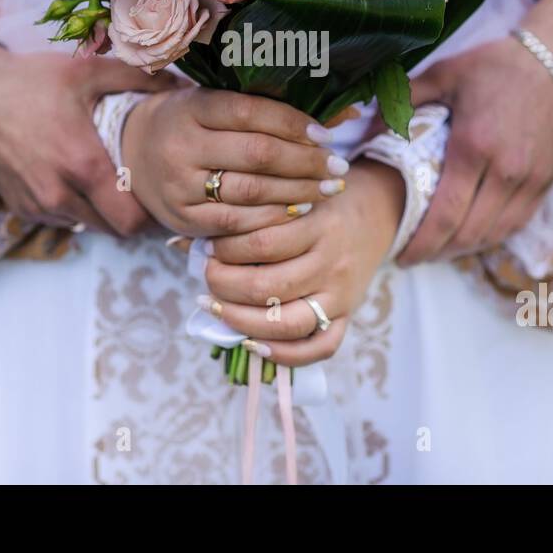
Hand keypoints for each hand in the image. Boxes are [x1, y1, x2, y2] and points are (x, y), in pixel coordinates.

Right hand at [0, 45, 180, 234]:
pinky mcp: (21, 208)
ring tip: (114, 183)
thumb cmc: (32, 81)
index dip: (154, 213)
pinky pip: (63, 220)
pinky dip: (78, 208)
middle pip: (115, 231)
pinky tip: (81, 180)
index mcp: (81, 164)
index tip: (164, 193)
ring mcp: (37, 205)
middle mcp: (59, 194)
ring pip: (90, 226)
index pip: (131, 219)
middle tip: (146, 191)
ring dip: (105, 212)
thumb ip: (140, 79)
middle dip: (135, 216)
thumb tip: (183, 85)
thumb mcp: (87, 71)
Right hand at [120, 88, 349, 238]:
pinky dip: (272, 218)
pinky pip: (235, 223)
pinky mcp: (182, 218)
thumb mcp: (221, 105)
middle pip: (255, 154)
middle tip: (339, 168)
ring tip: (327, 189)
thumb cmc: (194, 124)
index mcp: (191, 107)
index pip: (248, 111)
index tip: (327, 136)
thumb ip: (275, 108)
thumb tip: (348, 113)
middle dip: (305, 162)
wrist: (136, 154)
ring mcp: (178, 185)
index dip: (293, 123)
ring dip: (297, 192)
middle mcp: (180, 145)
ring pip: (249, 191)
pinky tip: (298, 211)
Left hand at [199, 160, 402, 365]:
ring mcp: (340, 295)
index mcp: (318, 224)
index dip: (225, 250)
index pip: (264, 243)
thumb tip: (177, 241)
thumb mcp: (288, 198)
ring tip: (214, 308)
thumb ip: (243, 216)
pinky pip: (319, 349)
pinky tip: (250, 343)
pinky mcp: (347, 318)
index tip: (206, 248)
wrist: (375, 214)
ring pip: (286, 323)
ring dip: (240, 320)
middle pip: (268, 287)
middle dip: (224, 286)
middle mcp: (331, 262)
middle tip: (206, 278)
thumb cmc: (318, 204)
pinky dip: (282, 355)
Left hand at [397, 0, 552, 263]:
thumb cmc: (496, 66)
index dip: (422, 243)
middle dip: (437, 252)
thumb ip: (404, 102)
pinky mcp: (546, 182)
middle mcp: (504, 171)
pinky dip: (492, 237)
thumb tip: (367, 130)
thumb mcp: (444, 74)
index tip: (402, 256)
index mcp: (473, 147)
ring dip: (464, 249)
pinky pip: (517, 223)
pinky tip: (472, 236)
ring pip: (494, 234)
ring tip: (438, 249)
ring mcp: (529, 180)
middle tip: (413, 255)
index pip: (445, 214)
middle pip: (468, 233)